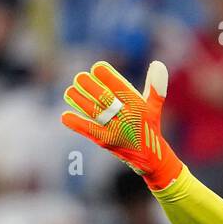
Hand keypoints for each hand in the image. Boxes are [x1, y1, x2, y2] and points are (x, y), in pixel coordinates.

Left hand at [61, 59, 182, 190]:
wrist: (149, 158)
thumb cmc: (148, 127)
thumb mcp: (154, 107)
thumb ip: (155, 86)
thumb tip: (157, 64)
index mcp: (137, 106)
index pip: (120, 87)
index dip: (106, 75)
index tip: (96, 68)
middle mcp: (126, 118)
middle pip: (105, 99)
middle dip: (90, 86)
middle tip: (79, 78)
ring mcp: (115, 131)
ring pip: (94, 112)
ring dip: (79, 101)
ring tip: (70, 92)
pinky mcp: (106, 142)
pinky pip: (88, 130)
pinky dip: (76, 123)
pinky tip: (65, 116)